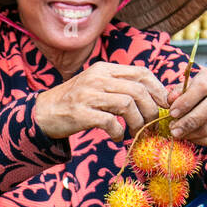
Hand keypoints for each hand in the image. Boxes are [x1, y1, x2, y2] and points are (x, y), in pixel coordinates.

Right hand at [33, 61, 166, 142]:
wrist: (43, 114)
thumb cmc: (76, 103)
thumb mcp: (98, 87)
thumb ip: (120, 87)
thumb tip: (153, 98)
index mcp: (104, 69)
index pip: (141, 72)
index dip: (158, 89)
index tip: (163, 106)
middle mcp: (97, 78)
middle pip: (138, 89)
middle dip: (151, 110)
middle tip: (151, 124)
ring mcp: (88, 95)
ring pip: (128, 104)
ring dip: (137, 122)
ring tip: (134, 132)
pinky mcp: (80, 113)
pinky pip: (110, 122)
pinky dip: (118, 132)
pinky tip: (116, 137)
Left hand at [167, 65, 206, 173]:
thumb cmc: (197, 94)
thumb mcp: (187, 87)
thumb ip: (178, 92)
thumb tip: (170, 100)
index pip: (202, 87)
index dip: (186, 102)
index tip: (172, 113)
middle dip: (188, 122)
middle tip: (173, 129)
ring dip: (191, 133)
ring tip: (178, 134)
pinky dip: (200, 140)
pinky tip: (189, 137)